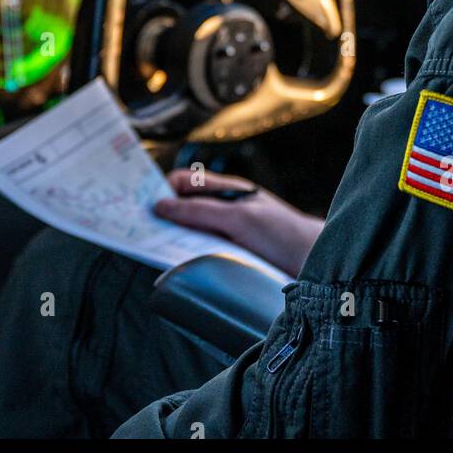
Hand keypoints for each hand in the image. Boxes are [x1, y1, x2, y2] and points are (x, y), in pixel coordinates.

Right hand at [154, 169, 323, 278]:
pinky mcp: (226, 259)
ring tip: (152, 251)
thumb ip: (200, 211)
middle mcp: (221, 211)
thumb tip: (160, 206)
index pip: (180, 183)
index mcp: (223, 192)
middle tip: (137, 231)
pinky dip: (183, 259)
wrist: (315, 266)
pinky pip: (196, 256)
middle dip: (159, 217)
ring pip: (185, 234)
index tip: (138, 205)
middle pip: (179, 209)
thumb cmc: (281, 234)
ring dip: (169, 241)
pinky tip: (175, 269)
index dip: (160, 189)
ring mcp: (223, 235)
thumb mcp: (238, 219)